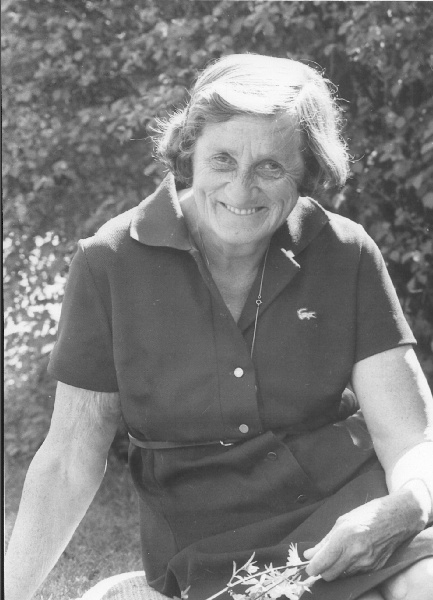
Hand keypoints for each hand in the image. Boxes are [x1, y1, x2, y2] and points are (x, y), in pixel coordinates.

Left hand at [304, 488, 425, 580]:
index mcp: (344, 537)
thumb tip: (309, 554)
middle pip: (330, 575)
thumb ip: (325, 541)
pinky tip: (352, 555)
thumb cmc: (368, 514)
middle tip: (321, 561)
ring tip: (338, 554)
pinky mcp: (374, 569)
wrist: (396, 518)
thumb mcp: (342, 521)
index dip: (312, 567)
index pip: (322, 562)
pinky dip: (348, 568)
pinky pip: (354, 574)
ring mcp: (366, 563)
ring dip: (336, 569)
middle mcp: (355, 553)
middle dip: (322, 570)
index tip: (308, 566)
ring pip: (342, 575)